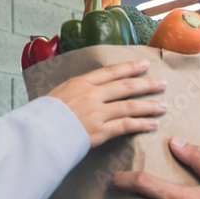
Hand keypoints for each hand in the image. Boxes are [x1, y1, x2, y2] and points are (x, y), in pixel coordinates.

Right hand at [48, 60, 166, 147]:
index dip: (130, 67)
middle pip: (125, 86)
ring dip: (149, 105)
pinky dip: (141, 124)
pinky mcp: (100, 131)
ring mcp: (97, 113)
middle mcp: (91, 95)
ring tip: (163, 106)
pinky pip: (125, 126)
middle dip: (146, 84)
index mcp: (81, 82)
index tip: (144, 64)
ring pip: (130, 106)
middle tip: (162, 83)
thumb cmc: (44, 115)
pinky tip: (152, 124)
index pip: (111, 71)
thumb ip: (77, 89)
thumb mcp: (59, 93)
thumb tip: (89, 88)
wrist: (36, 134)